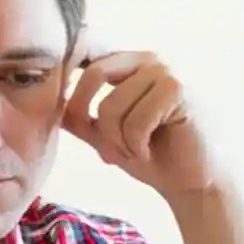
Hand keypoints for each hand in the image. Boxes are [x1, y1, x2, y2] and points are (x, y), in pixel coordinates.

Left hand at [61, 29, 220, 197]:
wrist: (192, 183)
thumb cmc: (155, 158)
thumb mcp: (108, 137)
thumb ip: (82, 120)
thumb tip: (51, 107)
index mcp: (132, 63)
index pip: (88, 62)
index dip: (75, 94)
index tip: (79, 124)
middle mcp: (149, 60)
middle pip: (94, 76)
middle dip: (94, 121)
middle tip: (108, 152)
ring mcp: (166, 72)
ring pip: (112, 105)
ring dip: (118, 142)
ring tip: (136, 154)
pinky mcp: (179, 92)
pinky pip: (136, 120)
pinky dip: (136, 146)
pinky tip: (150, 153)